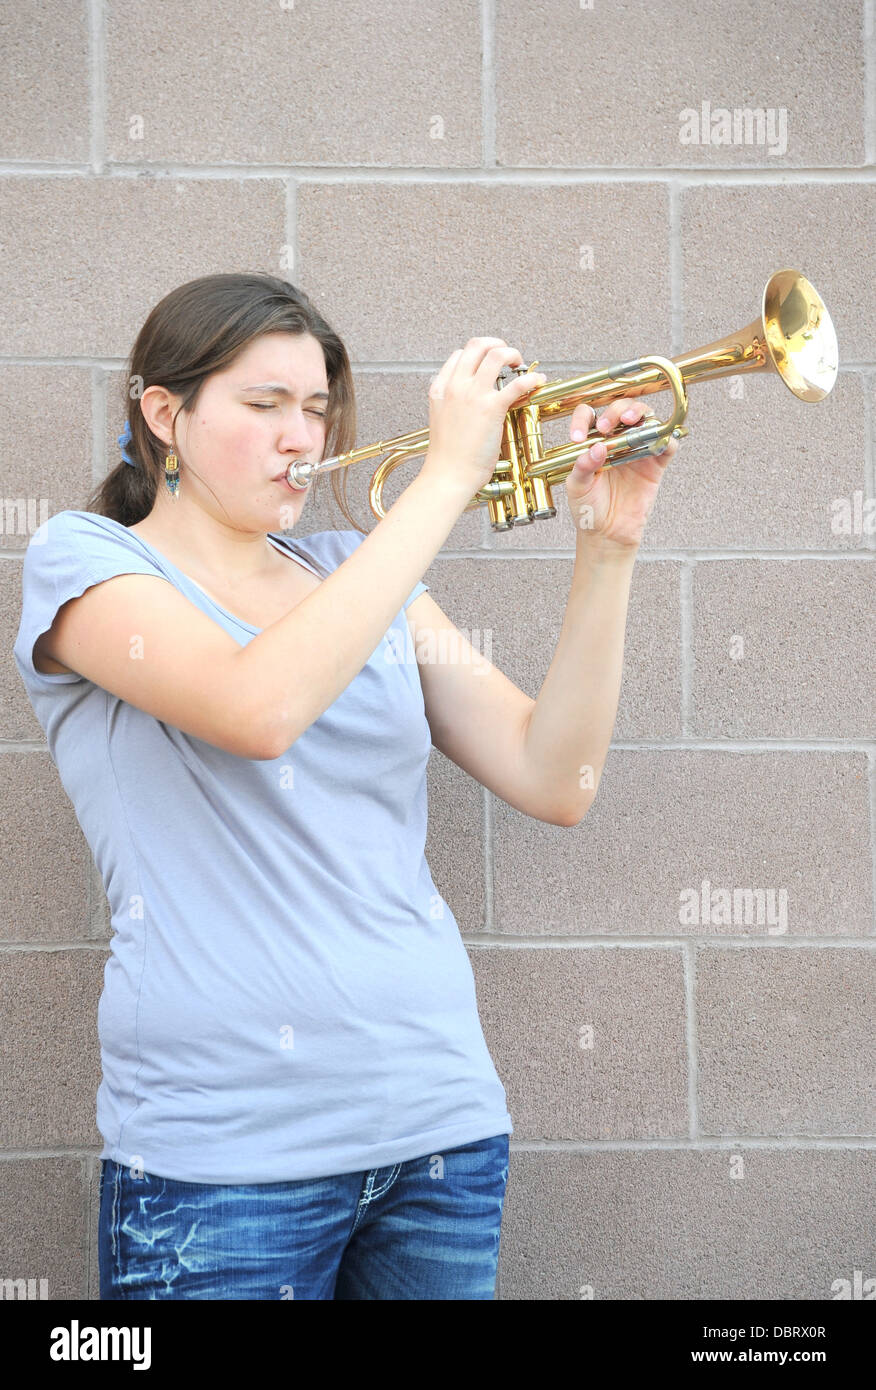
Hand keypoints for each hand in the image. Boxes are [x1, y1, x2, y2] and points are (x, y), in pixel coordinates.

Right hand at [422, 339, 546, 495]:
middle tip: (509, 358)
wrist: (447, 476)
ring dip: (514, 354)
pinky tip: (538, 382)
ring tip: (521, 366)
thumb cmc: (447, 458)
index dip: (479, 354)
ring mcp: (472, 395)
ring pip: (497, 354)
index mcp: (440, 388)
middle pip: (478, 345)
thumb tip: (466, 402)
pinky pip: (517, 383)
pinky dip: (532, 379)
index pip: (460, 355)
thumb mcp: (440, 421)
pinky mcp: (491, 408)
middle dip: (498, 345)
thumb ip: (451, 405)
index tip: (491, 364)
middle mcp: (455, 386)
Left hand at [565, 396, 680, 549]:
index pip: (589, 416)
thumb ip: (583, 467)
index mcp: (593, 442)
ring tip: (629, 422)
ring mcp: (637, 451)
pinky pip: (667, 446)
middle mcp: (616, 441)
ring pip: (646, 419)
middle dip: (614, 411)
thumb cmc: (589, 509)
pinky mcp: (655, 465)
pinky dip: (668, 439)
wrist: (607, 534)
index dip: (583, 420)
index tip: (578, 437)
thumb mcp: (577, 488)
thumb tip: (596, 447)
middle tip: (606, 427)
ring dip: (640, 414)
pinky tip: (660, 441)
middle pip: (621, 410)